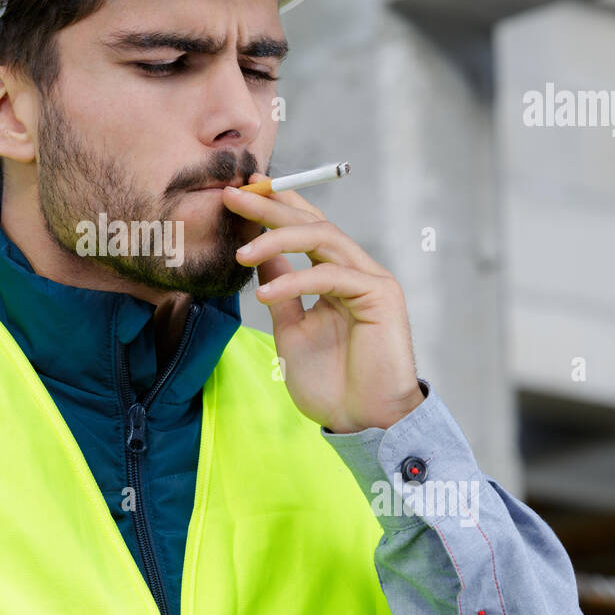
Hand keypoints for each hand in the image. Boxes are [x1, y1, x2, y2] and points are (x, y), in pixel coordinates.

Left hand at [223, 173, 425, 433]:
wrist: (363, 421)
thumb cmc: (330, 383)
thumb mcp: (291, 330)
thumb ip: (281, 292)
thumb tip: (260, 259)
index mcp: (335, 274)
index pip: (305, 226)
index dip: (274, 206)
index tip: (237, 194)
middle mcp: (355, 269)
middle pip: (313, 221)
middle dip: (270, 206)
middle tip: (232, 196)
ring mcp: (371, 279)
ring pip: (323, 238)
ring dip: (277, 239)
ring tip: (241, 253)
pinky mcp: (382, 295)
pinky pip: (331, 275)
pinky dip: (294, 281)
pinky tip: (263, 294)